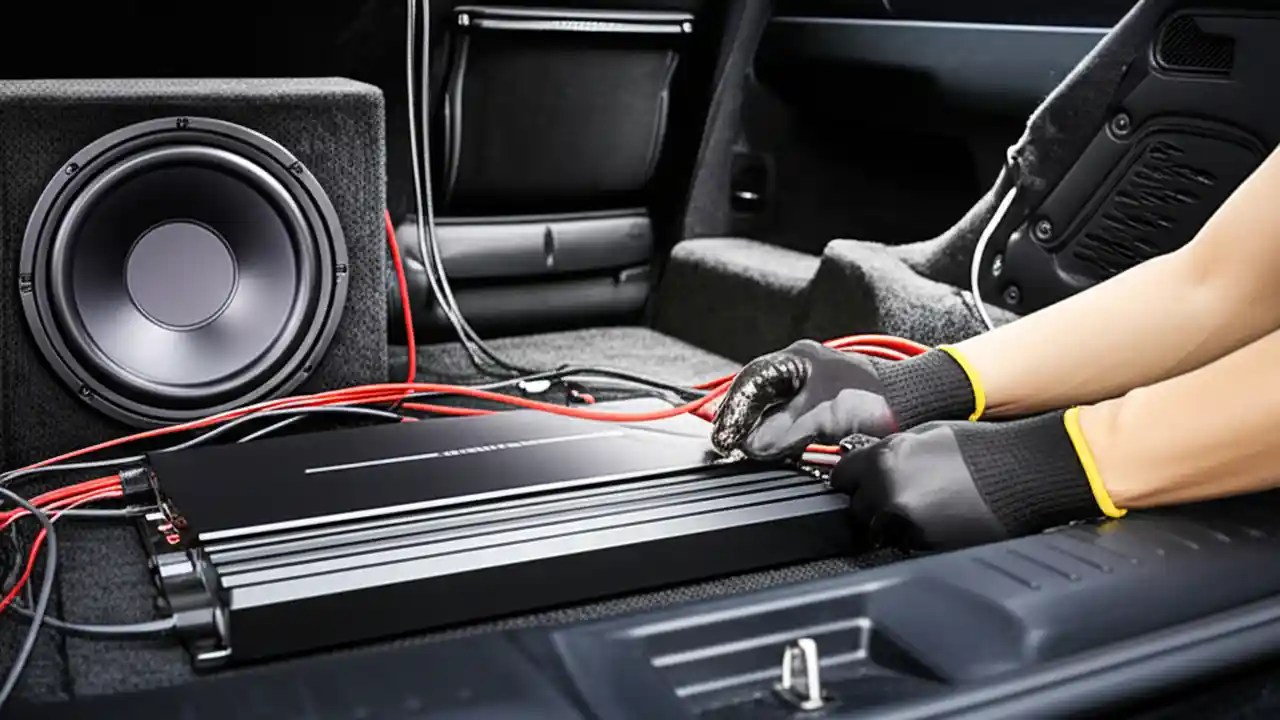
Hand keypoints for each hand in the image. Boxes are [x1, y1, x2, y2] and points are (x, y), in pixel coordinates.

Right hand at [711, 340, 978, 459]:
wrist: (913, 405)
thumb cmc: (876, 396)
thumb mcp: (823, 414)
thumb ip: (783, 429)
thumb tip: (750, 446)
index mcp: (795, 359)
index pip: (750, 382)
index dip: (734, 411)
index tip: (725, 438)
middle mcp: (797, 370)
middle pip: (755, 396)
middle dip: (740, 421)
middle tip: (726, 445)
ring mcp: (807, 390)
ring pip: (769, 411)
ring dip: (756, 431)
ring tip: (743, 450)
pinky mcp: (818, 411)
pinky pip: (785, 424)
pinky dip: (774, 438)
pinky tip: (770, 451)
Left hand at [830, 413, 1108, 549]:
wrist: (1019, 473)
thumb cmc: (978, 449)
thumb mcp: (925, 435)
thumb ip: (891, 451)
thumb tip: (869, 465)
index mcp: (884, 459)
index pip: (841, 477)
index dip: (851, 480)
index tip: (857, 484)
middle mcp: (887, 491)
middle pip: (855, 507)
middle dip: (869, 503)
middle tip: (894, 497)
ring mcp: (905, 521)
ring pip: (878, 529)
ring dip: (890, 522)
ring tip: (920, 509)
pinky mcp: (925, 543)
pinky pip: (904, 542)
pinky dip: (913, 535)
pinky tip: (936, 520)